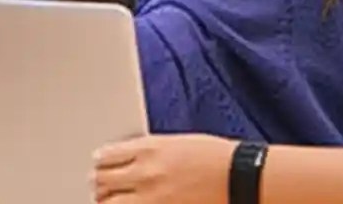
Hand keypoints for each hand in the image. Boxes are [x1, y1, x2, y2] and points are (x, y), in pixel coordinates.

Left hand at [93, 134, 233, 203]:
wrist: (242, 178)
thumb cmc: (216, 159)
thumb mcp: (177, 144)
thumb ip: (148, 151)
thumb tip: (126, 160)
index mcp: (148, 149)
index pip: (104, 157)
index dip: (100, 164)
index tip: (101, 167)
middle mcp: (145, 173)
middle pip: (101, 181)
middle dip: (100, 185)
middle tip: (102, 188)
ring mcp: (152, 198)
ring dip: (108, 202)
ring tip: (112, 201)